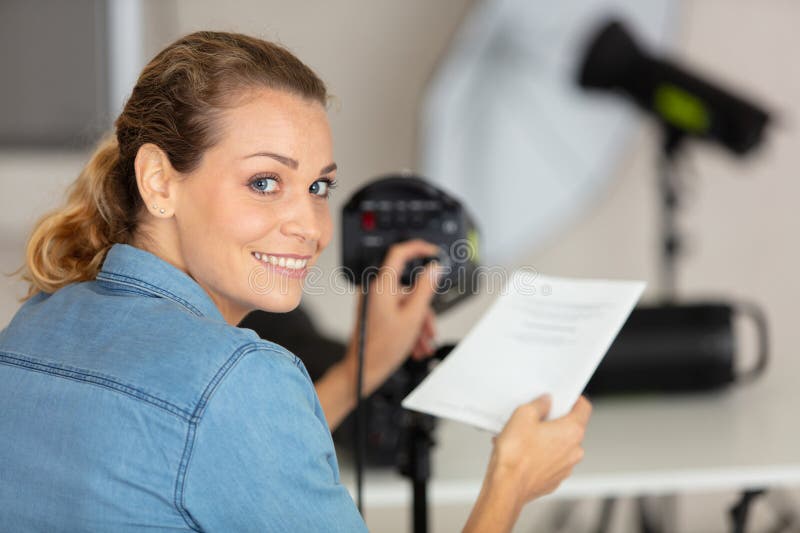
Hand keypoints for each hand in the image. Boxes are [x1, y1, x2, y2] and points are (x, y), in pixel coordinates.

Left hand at [342, 239, 441, 395]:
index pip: (399, 253)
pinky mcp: (375, 313)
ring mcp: (374, 302)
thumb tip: (434, 269)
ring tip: (423, 343)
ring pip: (406, 303)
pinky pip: (398, 312)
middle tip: (430, 328)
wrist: (363, 371)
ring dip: (418, 322)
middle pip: (409, 287)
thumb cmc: (382, 348)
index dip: (419, 248)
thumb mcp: (412, 317)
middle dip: (424, 308)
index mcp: (382, 286)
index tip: (433, 253)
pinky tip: (415, 345)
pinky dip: (409, 326)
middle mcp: (376, 290)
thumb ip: (425, 289)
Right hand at [463, 396, 591, 532]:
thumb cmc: (515, 455)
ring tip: (522, 438)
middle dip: (553, 421)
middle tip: (534, 418)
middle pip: (570, 427)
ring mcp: (565, 468)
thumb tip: (545, 402)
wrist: (506, 487)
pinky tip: (521, 453)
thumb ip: (539, 404)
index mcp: (572, 431)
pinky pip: (550, 461)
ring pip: (559, 446)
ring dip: (545, 440)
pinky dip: (539, 456)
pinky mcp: (554, 480)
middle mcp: (574, 451)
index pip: (584, 408)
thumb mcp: (523, 415)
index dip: (573, 399)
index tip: (563, 397)